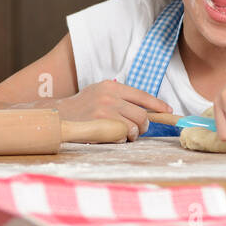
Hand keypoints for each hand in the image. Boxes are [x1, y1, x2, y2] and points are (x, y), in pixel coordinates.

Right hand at [54, 81, 169, 140]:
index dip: (158, 105)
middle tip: (137, 130)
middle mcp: (109, 96)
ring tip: (121, 133)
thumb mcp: (100, 93)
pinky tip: (108, 135)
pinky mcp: (99, 125)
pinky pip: (121, 136)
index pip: (142, 96)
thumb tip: (148, 109)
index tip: (168, 111)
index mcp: (112, 86)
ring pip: (134, 127)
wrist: (58, 115)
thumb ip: (121, 98)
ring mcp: (104, 111)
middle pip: (142, 115)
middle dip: (143, 126)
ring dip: (131, 134)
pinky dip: (119, 139)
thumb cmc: (82, 107)